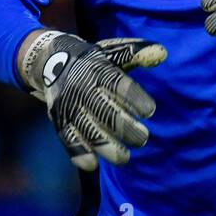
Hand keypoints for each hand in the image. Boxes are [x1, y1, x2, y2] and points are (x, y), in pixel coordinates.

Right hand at [20, 32, 165, 169]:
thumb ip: (138, 53)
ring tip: (124, 157)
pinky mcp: (59, 120)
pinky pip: (67, 138)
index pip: (118, 84)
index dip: (135, 98)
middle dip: (125, 128)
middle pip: (104, 111)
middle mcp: (82, 88)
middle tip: (143, 139)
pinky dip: (78, 153)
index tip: (150, 111)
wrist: (51, 60)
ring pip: (87, 129)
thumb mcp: (114, 52)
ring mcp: (69, 105)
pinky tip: (93, 164)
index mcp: (98, 69)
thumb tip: (163, 54)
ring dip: (106, 146)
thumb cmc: (94, 60)